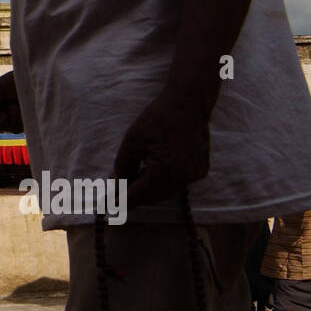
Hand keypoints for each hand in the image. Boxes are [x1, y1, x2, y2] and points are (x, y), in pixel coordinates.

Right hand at [0, 71, 22, 144]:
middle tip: (2, 115)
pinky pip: (13, 129)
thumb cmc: (19, 79)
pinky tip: (22, 110)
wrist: (42, 79)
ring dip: (7, 119)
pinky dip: (17, 121)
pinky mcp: (21, 124)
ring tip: (15, 105)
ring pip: (0, 127)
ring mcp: (9, 117)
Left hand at [113, 86, 211, 208]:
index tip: (110, 207)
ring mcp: (195, 176)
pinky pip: (178, 183)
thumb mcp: (132, 141)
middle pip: (153, 197)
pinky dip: (163, 182)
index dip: (122, 202)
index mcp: (165, 172)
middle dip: (135, 196)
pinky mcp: (201, 170)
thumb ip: (123, 166)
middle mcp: (183, 179)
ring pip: (166, 192)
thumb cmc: (158, 118)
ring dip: (149, 190)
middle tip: (117, 192)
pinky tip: (152, 172)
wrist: (189, 103)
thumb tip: (117, 183)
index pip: (139, 196)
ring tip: (132, 180)